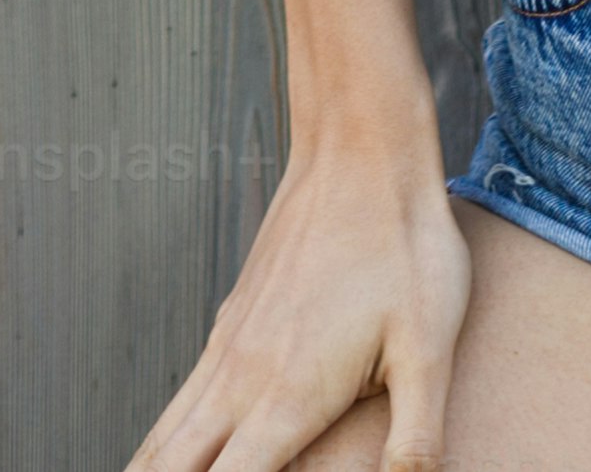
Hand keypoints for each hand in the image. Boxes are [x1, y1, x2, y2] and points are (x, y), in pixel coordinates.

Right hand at [126, 119, 472, 471]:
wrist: (361, 151)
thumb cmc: (404, 247)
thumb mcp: (429, 347)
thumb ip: (415, 436)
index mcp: (285, 395)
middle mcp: (241, 376)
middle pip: (170, 466)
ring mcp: (229, 346)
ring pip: (165, 434)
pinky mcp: (233, 322)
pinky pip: (181, 399)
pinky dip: (161, 440)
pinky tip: (165, 453)